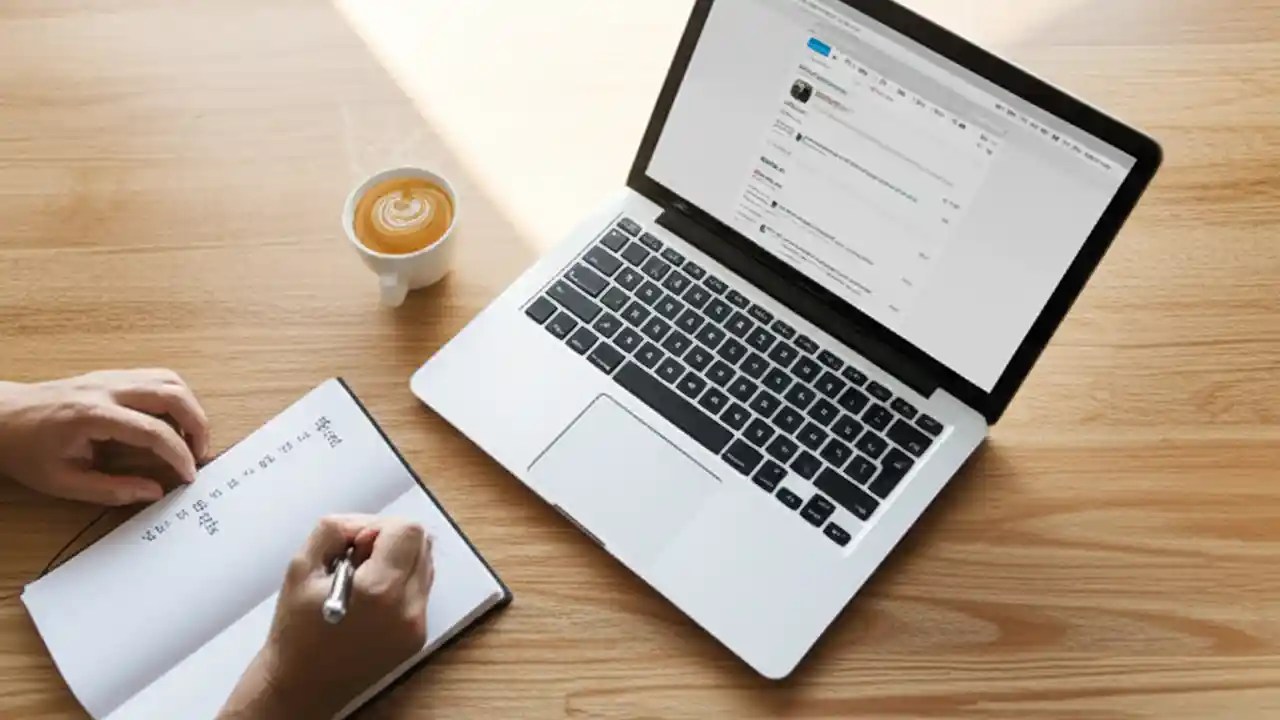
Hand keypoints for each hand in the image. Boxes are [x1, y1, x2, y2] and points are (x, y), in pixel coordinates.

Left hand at [0, 369, 208, 504]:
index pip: (153, 432)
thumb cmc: (26, 450)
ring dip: (190, 407)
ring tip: (191, 437)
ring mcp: (110, 377)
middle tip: (200, 453)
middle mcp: (107, 389)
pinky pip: (156, 377)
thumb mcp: (64, 482)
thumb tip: (153, 492)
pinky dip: (175, 398)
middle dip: (197, 424)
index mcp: (94, 416)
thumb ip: (112, 490)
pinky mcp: (111, 375)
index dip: (179, 455)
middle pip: (172, 395)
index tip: (189, 475)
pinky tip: (172, 420)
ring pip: (169, 379)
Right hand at [219, 516, 433, 719]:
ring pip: (425, 566)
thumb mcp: (301, 568)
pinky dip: (400, 585)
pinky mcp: (417, 638)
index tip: (356, 544)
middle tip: (358, 559)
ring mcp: (416, 626)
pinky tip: (370, 600)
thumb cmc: (295, 631)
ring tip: (362, 580)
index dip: (380, 527)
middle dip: (391, 541)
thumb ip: (335, 530)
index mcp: (379, 590)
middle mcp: (407, 608)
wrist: (301, 686)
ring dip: (398, 561)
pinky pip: (420, 592)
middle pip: (423, 545)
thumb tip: (364, 524)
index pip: (408, 530)